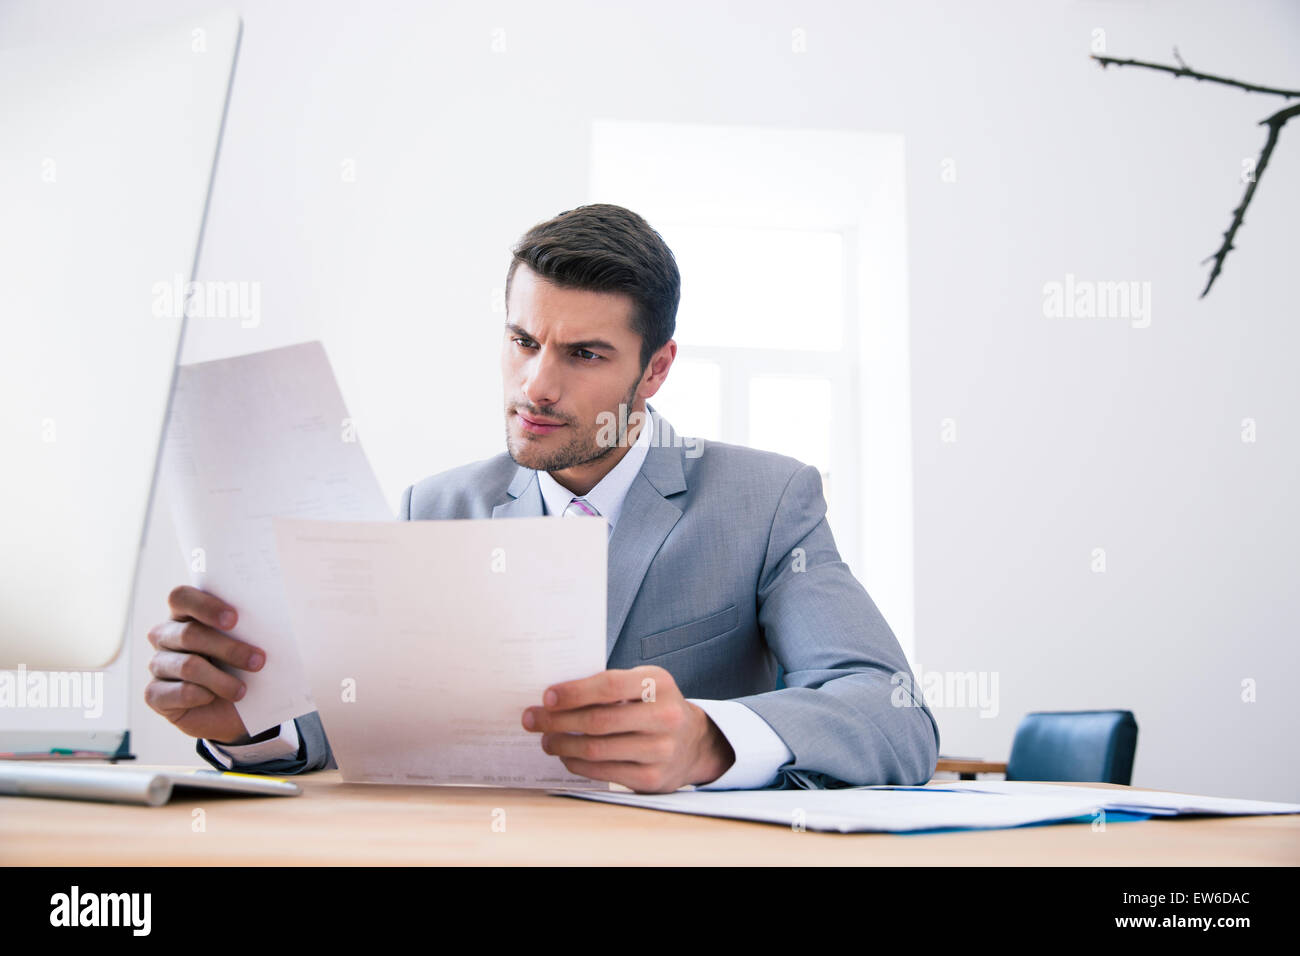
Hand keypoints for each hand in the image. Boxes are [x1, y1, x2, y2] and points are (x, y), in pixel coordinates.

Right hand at [144, 585, 265, 744]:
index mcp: (185, 613)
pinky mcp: (155, 694)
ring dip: (221, 679)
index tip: (234, 619)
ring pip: (187, 666)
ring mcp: (158, 664)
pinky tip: (213, 698)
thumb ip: (251, 626)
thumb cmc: (242, 666)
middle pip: (189, 634)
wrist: (235, 708)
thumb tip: (269, 617)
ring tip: (243, 690)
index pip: (181, 597)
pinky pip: (178, 692)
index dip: (205, 606)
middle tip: (258, 660)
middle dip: (228, 648)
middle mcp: (165, 635)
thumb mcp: (250, 643)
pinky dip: (201, 696)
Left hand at [521, 665, 734, 792]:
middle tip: (532, 719)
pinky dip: (577, 763)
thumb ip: (608, 686)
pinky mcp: (652, 778)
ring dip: (562, 744)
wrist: (693, 743)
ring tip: (546, 739)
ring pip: (596, 749)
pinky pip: (603, 772)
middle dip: (557, 720)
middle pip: (598, 721)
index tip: (547, 697)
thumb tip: (555, 697)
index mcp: (659, 683)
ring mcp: (660, 750)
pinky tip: (566, 756)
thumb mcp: (643, 685)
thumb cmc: (654, 707)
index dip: (574, 692)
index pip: (609, 685)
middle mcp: (664, 716)